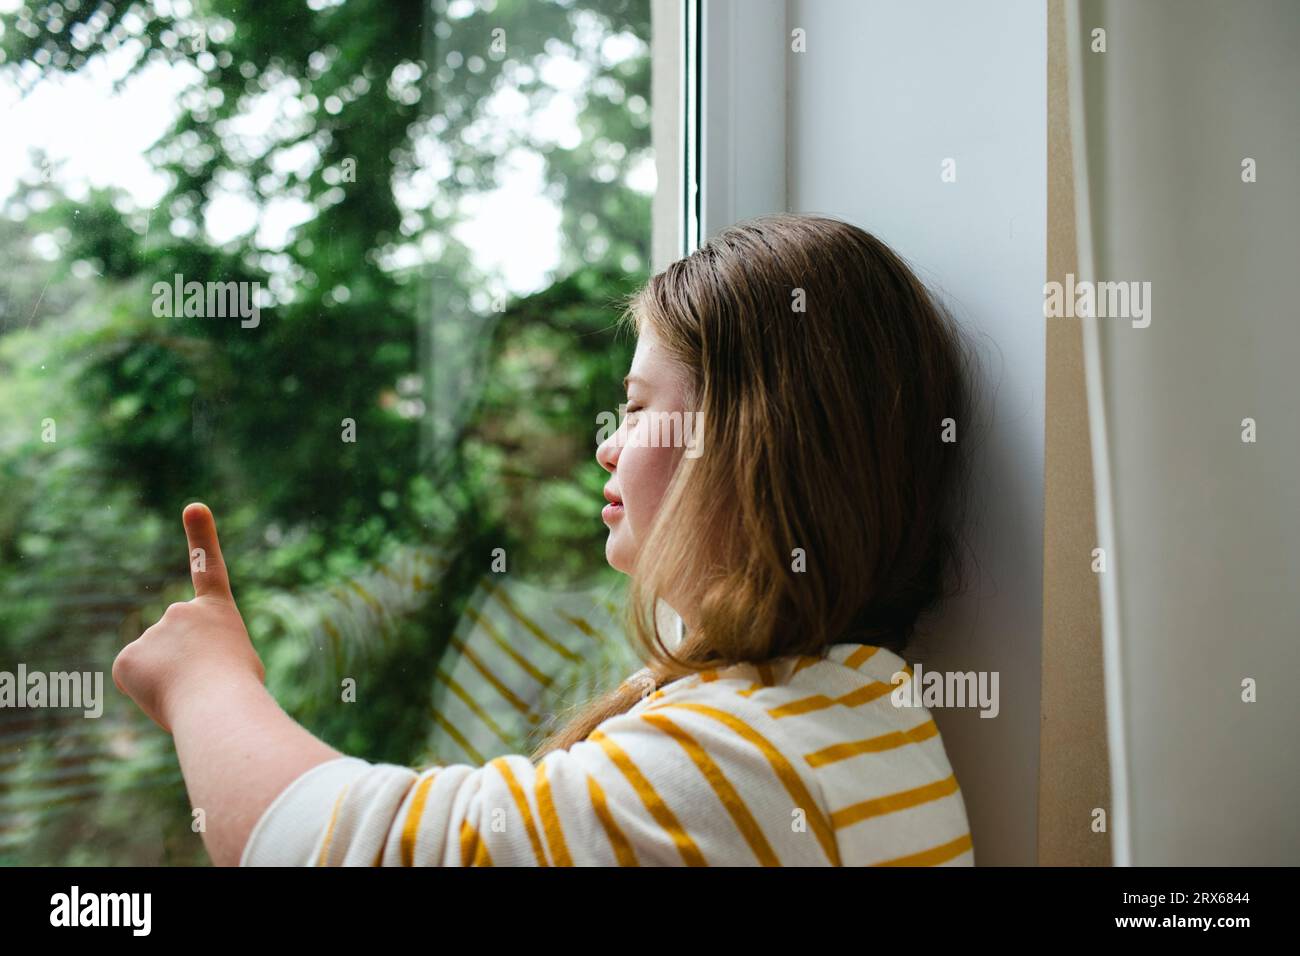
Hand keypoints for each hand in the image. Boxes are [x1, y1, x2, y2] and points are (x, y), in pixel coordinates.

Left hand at [113, 503, 265, 732]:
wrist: (218, 704)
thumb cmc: (240, 691)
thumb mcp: (240, 667)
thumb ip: (211, 657)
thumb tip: (187, 674)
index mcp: (217, 610)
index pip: (210, 568)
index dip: (202, 537)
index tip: (194, 507)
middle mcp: (181, 611)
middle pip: (176, 644)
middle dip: (184, 665)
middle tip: (205, 684)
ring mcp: (152, 632)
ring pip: (155, 664)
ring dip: (169, 682)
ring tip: (190, 694)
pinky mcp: (127, 658)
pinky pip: (133, 678)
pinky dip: (146, 692)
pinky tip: (166, 698)